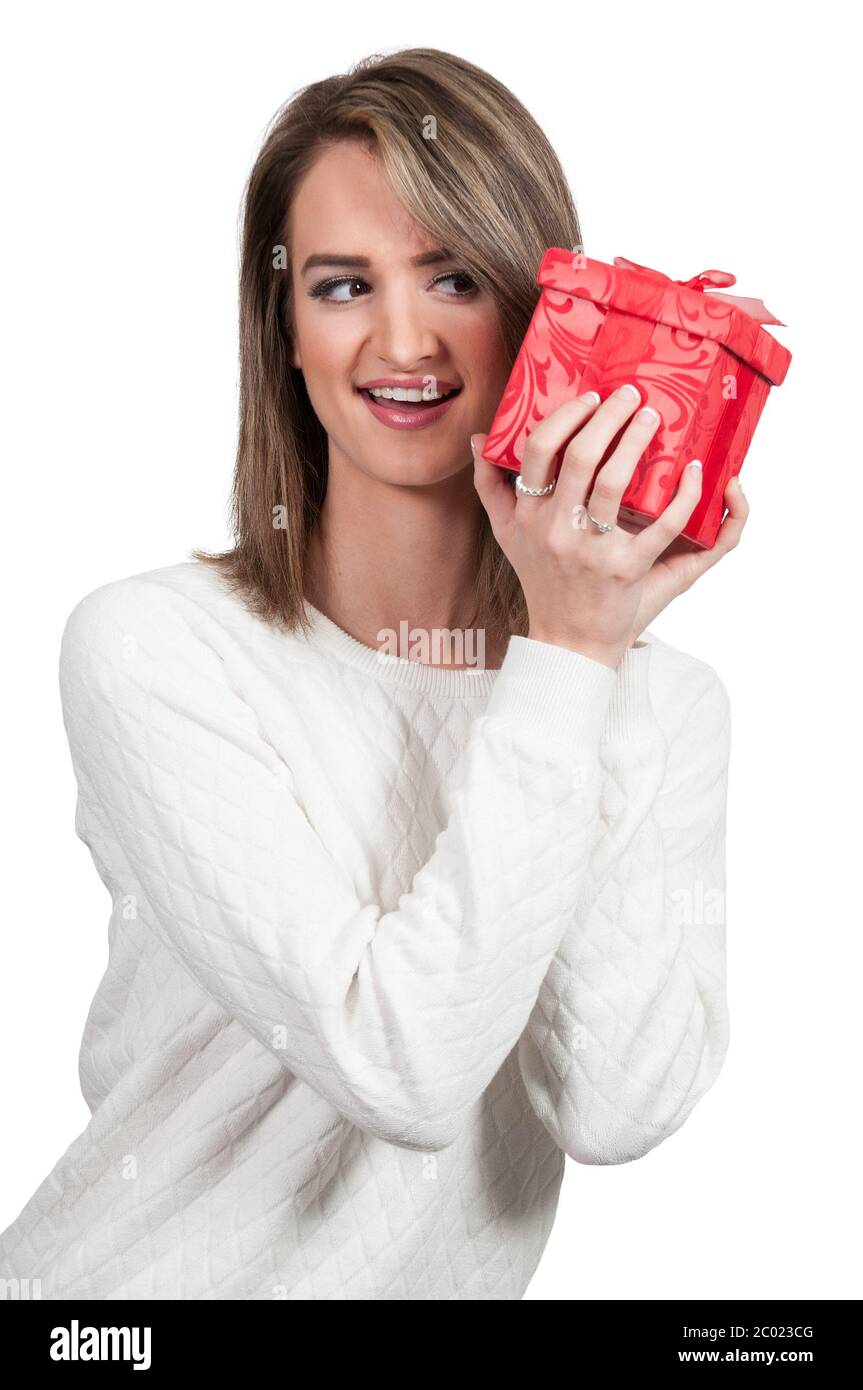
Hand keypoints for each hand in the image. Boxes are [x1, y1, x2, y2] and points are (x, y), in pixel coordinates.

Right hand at [471, 385, 727, 668]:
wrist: (569, 642)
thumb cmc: (543, 582)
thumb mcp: (508, 536)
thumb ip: (491, 488)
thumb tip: (480, 439)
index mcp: (529, 516)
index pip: (538, 451)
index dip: (565, 417)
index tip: (590, 397)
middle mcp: (556, 530)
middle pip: (580, 457)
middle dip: (609, 417)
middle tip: (631, 396)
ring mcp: (593, 550)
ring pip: (617, 481)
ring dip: (639, 441)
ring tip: (654, 419)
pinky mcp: (628, 569)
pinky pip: (663, 523)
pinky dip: (684, 492)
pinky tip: (696, 470)